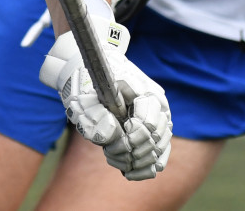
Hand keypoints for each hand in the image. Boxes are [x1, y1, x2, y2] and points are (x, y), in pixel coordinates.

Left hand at [39, 0, 171, 180]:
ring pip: (160, 148)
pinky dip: (147, 166)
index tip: (113, 144)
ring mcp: (160, 114)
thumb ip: (95, 117)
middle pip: (156, 138)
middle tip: (109, 152)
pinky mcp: (158, 128)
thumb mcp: (83, 97)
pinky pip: (161, 153)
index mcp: (140, 88)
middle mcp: (156, 101)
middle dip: (133, 152)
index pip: (147, 124)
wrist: (94, 71)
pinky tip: (130, 172)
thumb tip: (112, 135)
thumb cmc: (88, 83)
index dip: (131, 139)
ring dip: (137, 161)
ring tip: (113, 157)